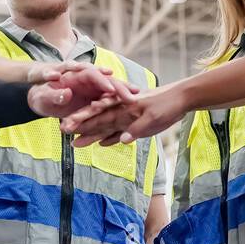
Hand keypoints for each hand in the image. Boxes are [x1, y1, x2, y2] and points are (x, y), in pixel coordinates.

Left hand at [26, 60, 138, 107]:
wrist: (40, 100)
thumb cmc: (40, 96)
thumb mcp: (43, 97)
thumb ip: (54, 95)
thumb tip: (66, 94)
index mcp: (75, 75)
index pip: (92, 74)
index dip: (101, 80)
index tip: (111, 88)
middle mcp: (88, 81)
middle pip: (107, 81)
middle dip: (120, 87)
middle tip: (132, 96)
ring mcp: (93, 89)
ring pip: (112, 90)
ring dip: (124, 93)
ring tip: (137, 98)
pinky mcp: (95, 99)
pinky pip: (109, 101)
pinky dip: (120, 103)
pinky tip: (132, 107)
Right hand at [61, 84, 186, 145]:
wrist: (182, 99)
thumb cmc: (167, 105)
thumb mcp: (153, 117)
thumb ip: (137, 128)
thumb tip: (122, 139)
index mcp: (123, 107)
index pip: (97, 114)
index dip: (82, 120)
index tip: (68, 126)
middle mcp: (121, 111)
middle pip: (96, 120)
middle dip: (80, 126)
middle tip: (63, 132)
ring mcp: (127, 118)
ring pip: (104, 128)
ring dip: (91, 135)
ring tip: (75, 144)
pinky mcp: (135, 125)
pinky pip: (119, 133)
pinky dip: (110, 138)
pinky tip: (101, 144)